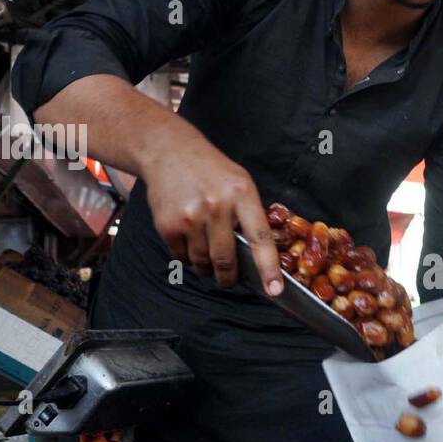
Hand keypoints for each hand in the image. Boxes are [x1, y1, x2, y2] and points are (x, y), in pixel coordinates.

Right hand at [143, 148, 281, 293]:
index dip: (269, 268)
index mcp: (242, 195)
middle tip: (229, 279)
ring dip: (206, 267)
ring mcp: (190, 216)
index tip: (275, 290)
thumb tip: (257, 254)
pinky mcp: (167, 225)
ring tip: (206, 252)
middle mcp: (216, 206)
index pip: (260, 238)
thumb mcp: (240, 182)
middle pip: (225, 259)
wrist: (168, 151)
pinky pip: (181, 257)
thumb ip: (250, 214)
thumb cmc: (211, 170)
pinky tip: (189, 241)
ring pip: (202, 262)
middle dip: (228, 277)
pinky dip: (187, 258)